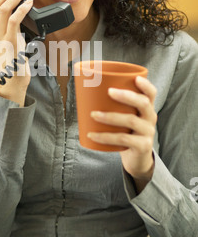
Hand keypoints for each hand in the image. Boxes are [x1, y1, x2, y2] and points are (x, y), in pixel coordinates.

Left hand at [88, 76, 156, 191]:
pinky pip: (123, 139)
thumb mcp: (125, 117)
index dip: (145, 85)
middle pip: (143, 103)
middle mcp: (150, 118)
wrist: (137, 159)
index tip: (136, 78)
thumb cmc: (126, 132)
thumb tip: (85, 90)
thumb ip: (114, 106)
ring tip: (93, 114)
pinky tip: (92, 135)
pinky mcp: (142, 146)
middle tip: (108, 91)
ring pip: (131, 120)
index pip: (151, 93)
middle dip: (126, 96)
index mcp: (147, 108)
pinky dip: (105, 137)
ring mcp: (147, 133)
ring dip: (110, 116)